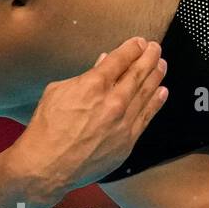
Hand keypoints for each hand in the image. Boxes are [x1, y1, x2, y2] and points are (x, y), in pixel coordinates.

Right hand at [6, 37, 168, 194]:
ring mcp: (123, 123)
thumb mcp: (57, 93)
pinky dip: (156, 102)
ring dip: (156, 76)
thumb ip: (84, 78)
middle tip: (155, 47)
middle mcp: (112, 102)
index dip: (131, 48)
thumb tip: (102, 66)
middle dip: (148, 57)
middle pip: (137, 73)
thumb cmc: (46, 129)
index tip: (138, 42)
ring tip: (162, 64)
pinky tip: (162, 92)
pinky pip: (147, 117)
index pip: (119, 60)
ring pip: (146, 93)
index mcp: (92, 85)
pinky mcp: (128, 141)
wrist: (47, 165)